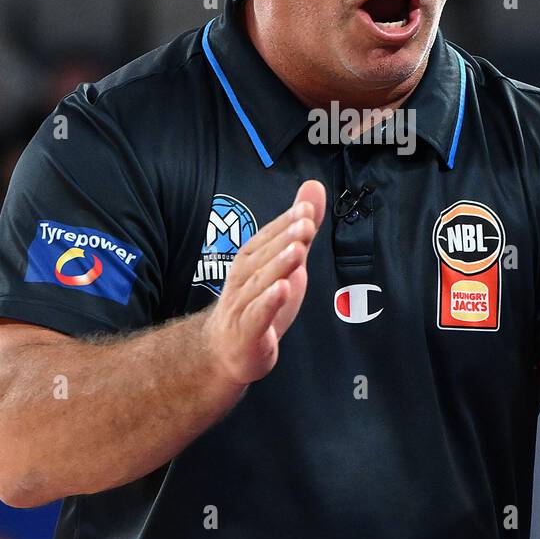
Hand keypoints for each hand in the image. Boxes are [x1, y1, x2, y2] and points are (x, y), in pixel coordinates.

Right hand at [203, 180, 326, 387]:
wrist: (226, 350)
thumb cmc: (258, 302)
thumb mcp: (285, 263)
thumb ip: (299, 227)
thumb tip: (314, 188)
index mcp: (251, 260)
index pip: (268, 237)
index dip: (285, 222)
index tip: (305, 207)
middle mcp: (243, 279)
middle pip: (264, 256)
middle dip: (284, 238)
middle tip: (305, 222)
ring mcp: (242, 306)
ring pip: (260, 283)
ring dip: (278, 265)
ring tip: (298, 250)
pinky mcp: (247, 333)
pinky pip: (257, 316)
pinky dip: (269, 303)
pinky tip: (283, 290)